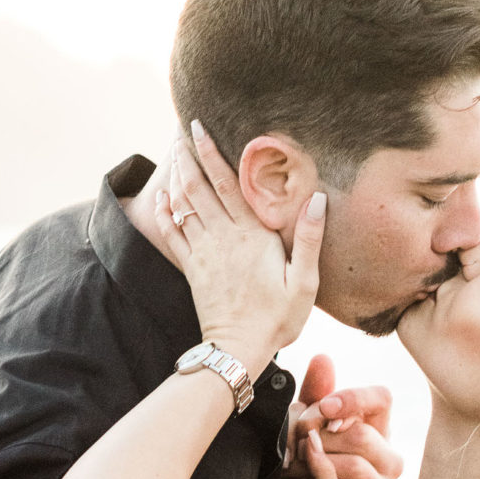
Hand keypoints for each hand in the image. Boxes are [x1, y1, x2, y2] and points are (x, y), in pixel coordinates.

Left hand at [152, 122, 320, 375]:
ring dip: (176, 177)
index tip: (198, 128)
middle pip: (199, 187)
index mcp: (251, 235)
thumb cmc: (278, 317)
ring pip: (183, 205)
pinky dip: (165, 212)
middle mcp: (223, 238)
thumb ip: (311, 239)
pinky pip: (173, 233)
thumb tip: (318, 199)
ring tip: (173, 154)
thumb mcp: (305, 282)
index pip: (228, 183)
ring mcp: (203, 252)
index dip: (211, 153)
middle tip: (180, 132)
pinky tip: (161, 197)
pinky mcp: (192, 269)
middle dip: (188, 156)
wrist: (239, 350)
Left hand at [266, 352, 403, 478]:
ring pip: (356, 464)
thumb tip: (323, 357)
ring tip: (293, 465)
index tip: (323, 407)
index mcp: (378, 430)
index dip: (353, 399)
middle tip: (292, 445)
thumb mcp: (303, 427)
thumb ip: (315, 395)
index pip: (382, 398)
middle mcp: (390, 460)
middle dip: (320, 438)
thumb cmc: (298, 468)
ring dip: (315, 462)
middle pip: (363, 434)